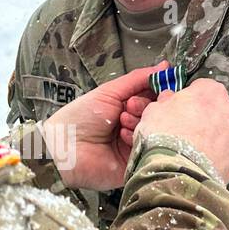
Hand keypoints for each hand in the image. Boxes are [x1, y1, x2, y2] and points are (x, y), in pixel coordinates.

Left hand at [42, 66, 159, 190]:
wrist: (64, 147)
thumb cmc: (79, 118)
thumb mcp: (109, 92)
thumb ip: (137, 79)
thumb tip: (164, 66)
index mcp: (127, 108)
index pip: (154, 97)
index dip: (158, 91)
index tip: (161, 86)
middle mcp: (133, 126)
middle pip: (157, 113)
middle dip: (145, 106)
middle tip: (130, 106)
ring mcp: (135, 145)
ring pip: (155, 130)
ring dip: (139, 122)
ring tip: (122, 122)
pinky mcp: (135, 163)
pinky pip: (148, 149)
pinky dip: (136, 138)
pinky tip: (122, 136)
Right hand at [137, 77, 228, 182]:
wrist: (178, 174)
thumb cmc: (164, 137)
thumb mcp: (154, 111)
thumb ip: (166, 101)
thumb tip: (170, 99)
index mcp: (211, 91)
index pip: (201, 88)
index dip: (189, 99)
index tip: (180, 110)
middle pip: (218, 109)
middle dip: (206, 117)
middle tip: (187, 131)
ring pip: (226, 130)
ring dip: (215, 136)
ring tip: (196, 150)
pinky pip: (228, 151)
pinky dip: (219, 154)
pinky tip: (203, 162)